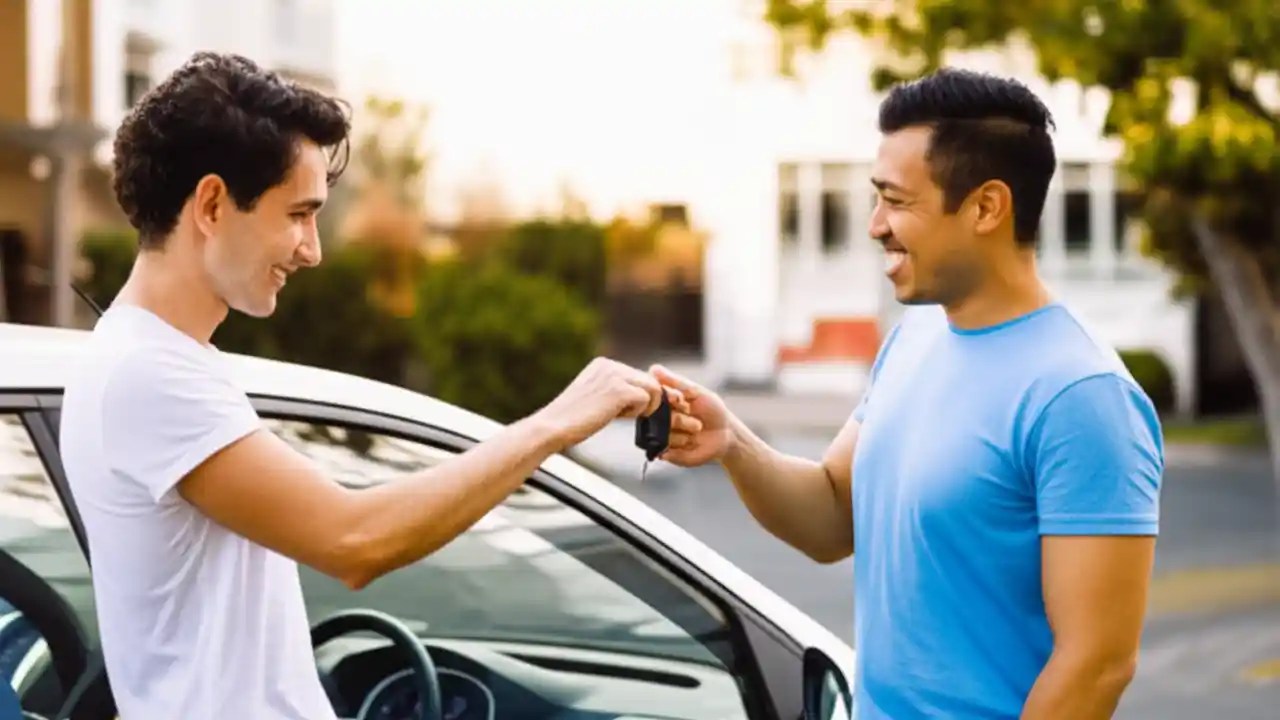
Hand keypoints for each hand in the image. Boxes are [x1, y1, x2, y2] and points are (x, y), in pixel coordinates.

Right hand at [536, 357, 671, 447]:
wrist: (554, 426)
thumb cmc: (572, 418)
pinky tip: (616, 417)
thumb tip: (641, 395)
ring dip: (643, 406)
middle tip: (622, 415)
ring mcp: (615, 376)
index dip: (635, 395)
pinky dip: (637, 413)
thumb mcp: (595, 394)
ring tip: (620, 415)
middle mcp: (610, 365)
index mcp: (603, 364)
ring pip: (652, 388)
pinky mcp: (620, 391)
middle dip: (642, 401)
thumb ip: (615, 389)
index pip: (637, 375)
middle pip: (648, 380)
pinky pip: (647, 400)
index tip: (619, 409)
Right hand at [649, 364, 732, 466]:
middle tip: (694, 418)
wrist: (725, 434)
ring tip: (696, 430)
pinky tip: (691, 442)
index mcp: (661, 403)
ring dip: (682, 433)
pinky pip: (665, 451)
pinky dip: (680, 446)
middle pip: (656, 419)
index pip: (653, 399)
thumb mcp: (696, 391)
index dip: (667, 400)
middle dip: (677, 418)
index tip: (681, 400)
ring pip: (661, 435)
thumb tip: (653, 369)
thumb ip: (675, 382)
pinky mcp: (666, 453)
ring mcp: (660, 437)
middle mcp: (657, 420)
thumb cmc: (711, 409)